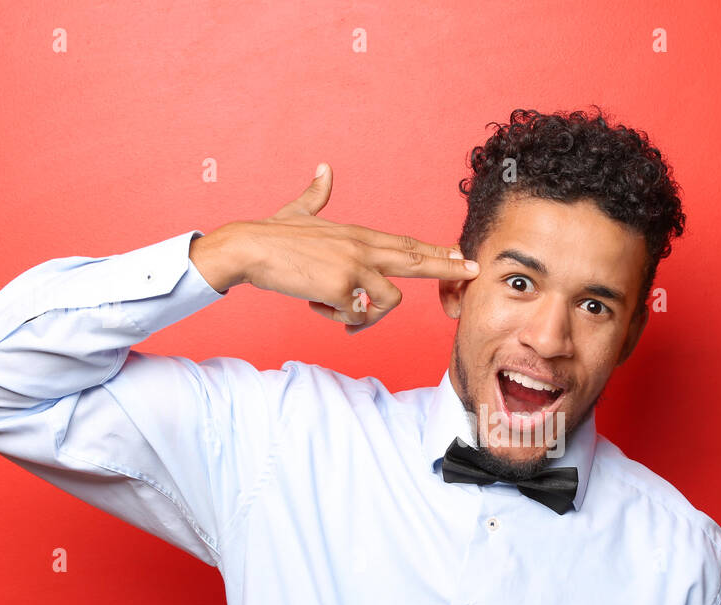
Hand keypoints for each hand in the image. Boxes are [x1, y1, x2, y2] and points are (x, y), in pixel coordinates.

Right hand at [239, 164, 478, 332]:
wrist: (248, 246)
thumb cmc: (272, 234)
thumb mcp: (301, 212)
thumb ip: (317, 194)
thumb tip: (324, 169)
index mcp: (357, 235)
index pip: (405, 243)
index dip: (434, 249)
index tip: (458, 252)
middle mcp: (362, 248)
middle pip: (415, 259)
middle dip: (446, 266)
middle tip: (472, 270)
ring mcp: (354, 267)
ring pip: (387, 302)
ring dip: (364, 317)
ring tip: (332, 309)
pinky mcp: (342, 288)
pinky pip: (357, 317)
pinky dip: (339, 320)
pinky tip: (316, 307)